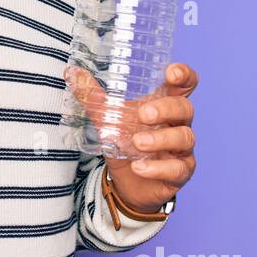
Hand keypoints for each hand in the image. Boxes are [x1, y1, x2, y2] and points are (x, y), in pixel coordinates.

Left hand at [64, 61, 197, 213]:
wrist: (127, 184)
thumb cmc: (125, 144)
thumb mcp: (107, 120)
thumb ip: (92, 97)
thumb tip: (71, 72)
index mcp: (164, 105)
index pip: (185, 84)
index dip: (184, 75)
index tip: (171, 73)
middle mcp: (178, 124)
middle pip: (185, 108)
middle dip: (166, 109)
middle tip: (144, 114)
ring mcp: (182, 149)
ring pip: (185, 137)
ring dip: (160, 139)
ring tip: (137, 142)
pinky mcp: (179, 172)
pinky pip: (178, 168)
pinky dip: (158, 168)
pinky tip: (139, 167)